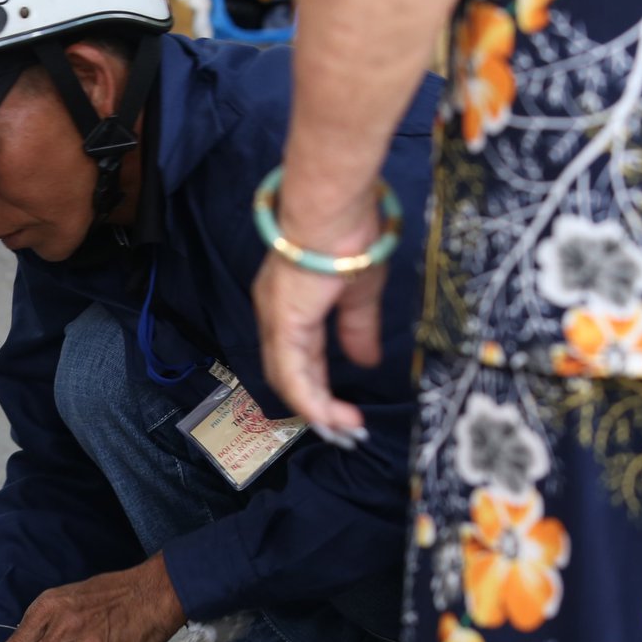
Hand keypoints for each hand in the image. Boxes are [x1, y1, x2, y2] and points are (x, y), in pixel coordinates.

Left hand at [250, 188, 386, 441]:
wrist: (338, 209)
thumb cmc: (350, 237)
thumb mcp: (360, 292)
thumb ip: (358, 329)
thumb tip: (366, 360)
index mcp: (291, 304)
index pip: (300, 357)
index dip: (320, 386)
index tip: (344, 411)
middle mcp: (275, 314)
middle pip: (289, 374)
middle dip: (315, 406)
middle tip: (341, 432)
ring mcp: (276, 319)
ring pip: (287, 379)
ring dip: (315, 409)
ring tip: (343, 429)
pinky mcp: (284, 323)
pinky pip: (292, 373)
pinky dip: (311, 399)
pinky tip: (331, 416)